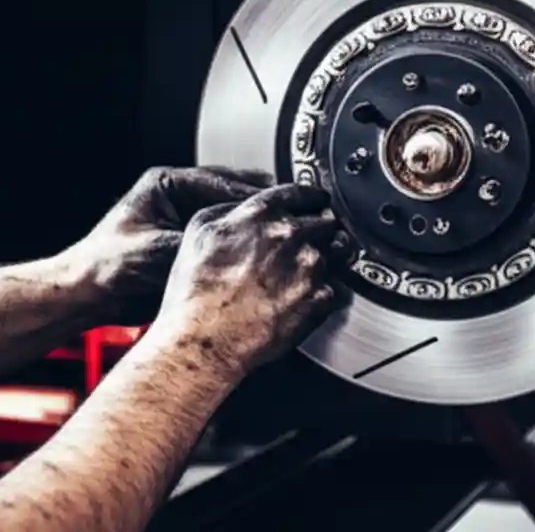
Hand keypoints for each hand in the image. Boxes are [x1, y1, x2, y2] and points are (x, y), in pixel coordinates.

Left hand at [59, 166, 271, 323]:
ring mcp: (189, 219)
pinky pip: (229, 241)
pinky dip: (247, 248)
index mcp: (171, 184)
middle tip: (295, 224)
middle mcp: (182, 197)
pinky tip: (266, 258)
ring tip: (286, 241)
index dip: (258, 198)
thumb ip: (201, 242)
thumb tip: (242, 241)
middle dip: (265, 212)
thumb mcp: (159, 250)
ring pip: (237, 218)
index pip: (227, 183)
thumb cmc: (107, 267)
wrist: (88, 296)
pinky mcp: (193, 243)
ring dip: (258, 230)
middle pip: (238, 196)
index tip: (286, 207)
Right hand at [158, 184, 351, 371]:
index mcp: (262, 214)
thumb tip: (251, 207)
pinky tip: (303, 300)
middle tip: (306, 246)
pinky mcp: (321, 298)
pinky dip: (326, 292)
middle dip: (321, 230)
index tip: (316, 203)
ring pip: (339, 251)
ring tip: (307, 274)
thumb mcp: (200, 232)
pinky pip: (337, 288)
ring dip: (330, 258)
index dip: (311, 198)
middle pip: (327, 221)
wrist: (205, 342)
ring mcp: (310, 266)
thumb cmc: (195, 293)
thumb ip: (232, 209)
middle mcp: (290, 234)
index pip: (303, 193)